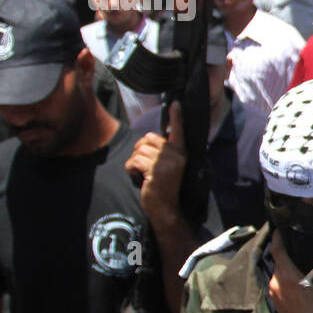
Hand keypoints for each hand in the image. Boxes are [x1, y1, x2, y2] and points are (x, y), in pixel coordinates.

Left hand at [125, 102, 186, 226]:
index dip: (176, 116)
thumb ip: (164, 153)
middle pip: (149, 138)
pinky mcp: (157, 171)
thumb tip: (151, 139)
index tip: (176, 103)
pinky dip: (130, 169)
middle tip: (143, 165)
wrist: (166, 209)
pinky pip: (135, 160)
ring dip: (135, 161)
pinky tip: (137, 178)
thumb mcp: (168, 167)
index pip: (178, 131)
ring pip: (140, 150)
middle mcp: (177, 156)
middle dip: (140, 149)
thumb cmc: (163, 188)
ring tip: (141, 173)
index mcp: (181, 153)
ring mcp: (167, 163)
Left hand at [268, 230, 312, 312]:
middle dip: (285, 250)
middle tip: (296, 241)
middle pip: (277, 260)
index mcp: (287, 277)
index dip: (277, 236)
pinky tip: (296, 276)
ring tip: (298, 257)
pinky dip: (284, 278)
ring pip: (277, 273)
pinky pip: (277, 284)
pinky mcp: (275, 304)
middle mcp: (276, 284)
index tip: (280, 227)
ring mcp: (273, 295)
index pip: (276, 250)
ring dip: (285, 265)